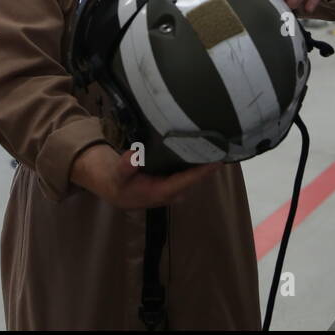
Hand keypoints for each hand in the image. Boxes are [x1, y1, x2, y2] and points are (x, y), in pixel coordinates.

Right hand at [70, 144, 221, 210]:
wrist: (114, 187)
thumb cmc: (118, 180)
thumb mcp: (118, 172)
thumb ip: (126, 165)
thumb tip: (134, 156)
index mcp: (160, 192)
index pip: (186, 182)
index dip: (202, 172)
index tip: (217, 160)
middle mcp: (172, 192)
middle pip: (195, 178)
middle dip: (207, 164)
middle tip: (220, 143)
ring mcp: (174, 188)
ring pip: (193, 175)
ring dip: (204, 161)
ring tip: (216, 141)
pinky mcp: (174, 181)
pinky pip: (190, 171)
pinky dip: (197, 160)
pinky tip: (204, 145)